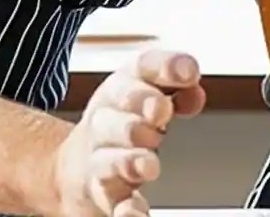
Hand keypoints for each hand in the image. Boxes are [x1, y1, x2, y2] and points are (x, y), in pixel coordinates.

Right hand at [51, 50, 205, 216]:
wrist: (75, 167)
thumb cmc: (121, 124)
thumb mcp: (147, 94)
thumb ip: (176, 87)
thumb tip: (194, 92)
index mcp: (121, 89)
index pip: (141, 68)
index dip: (165, 67)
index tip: (190, 73)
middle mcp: (106, 121)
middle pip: (118, 112)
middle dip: (140, 111)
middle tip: (161, 114)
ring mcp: (101, 160)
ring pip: (110, 159)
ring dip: (130, 159)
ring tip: (148, 164)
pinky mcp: (104, 195)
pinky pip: (114, 203)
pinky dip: (127, 211)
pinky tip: (137, 213)